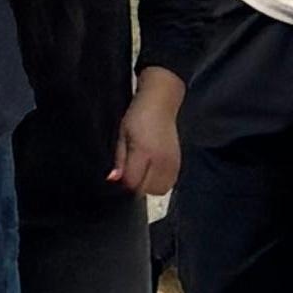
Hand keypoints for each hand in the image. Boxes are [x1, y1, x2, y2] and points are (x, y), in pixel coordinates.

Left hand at [113, 74, 183, 204]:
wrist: (161, 102)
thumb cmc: (138, 116)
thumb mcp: (122, 134)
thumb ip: (119, 160)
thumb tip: (113, 180)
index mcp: (143, 151)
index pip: (132, 182)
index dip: (124, 181)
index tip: (122, 173)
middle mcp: (160, 160)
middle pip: (145, 190)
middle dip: (136, 185)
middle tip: (132, 171)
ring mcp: (172, 163)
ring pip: (159, 190)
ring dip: (149, 186)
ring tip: (144, 171)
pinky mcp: (179, 163)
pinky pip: (169, 184)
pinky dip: (160, 182)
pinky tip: (154, 171)